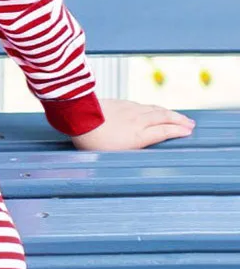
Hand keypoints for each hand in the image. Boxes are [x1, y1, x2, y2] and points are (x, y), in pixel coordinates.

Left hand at [71, 98, 194, 150]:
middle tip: (189, 124)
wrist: (78, 116)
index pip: (164, 131)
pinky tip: (153, 109)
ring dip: (168, 112)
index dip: (177, 131)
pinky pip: (142, 104)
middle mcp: (137, 120)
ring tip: (177, 116)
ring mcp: (129, 109)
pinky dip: (153, 107)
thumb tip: (132, 165)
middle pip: (163, 118)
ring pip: (154, 109)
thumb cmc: (91, 140)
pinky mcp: (120, 102)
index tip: (188, 132)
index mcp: (138, 136)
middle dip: (178, 121)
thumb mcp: (111, 155)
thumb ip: (127, 155)